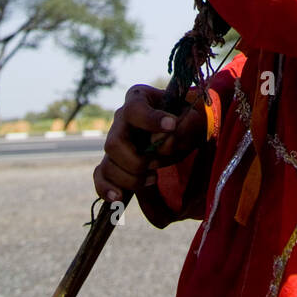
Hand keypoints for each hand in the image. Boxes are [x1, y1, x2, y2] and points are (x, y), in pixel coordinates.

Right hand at [93, 84, 205, 202]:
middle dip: (137, 160)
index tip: (171, 126)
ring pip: (109, 164)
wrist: (182, 135)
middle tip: (157, 164)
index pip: (135, 109)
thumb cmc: (186, 122)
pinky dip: (106, 188)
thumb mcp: (195, 119)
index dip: (150, 119)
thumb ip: (184, 127)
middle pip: (114, 143)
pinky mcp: (112, 162)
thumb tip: (162, 142)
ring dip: (132, 178)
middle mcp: (121, 119)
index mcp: (139, 99)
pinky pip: (100, 176)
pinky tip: (118, 197)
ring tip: (154, 178)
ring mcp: (114, 141)